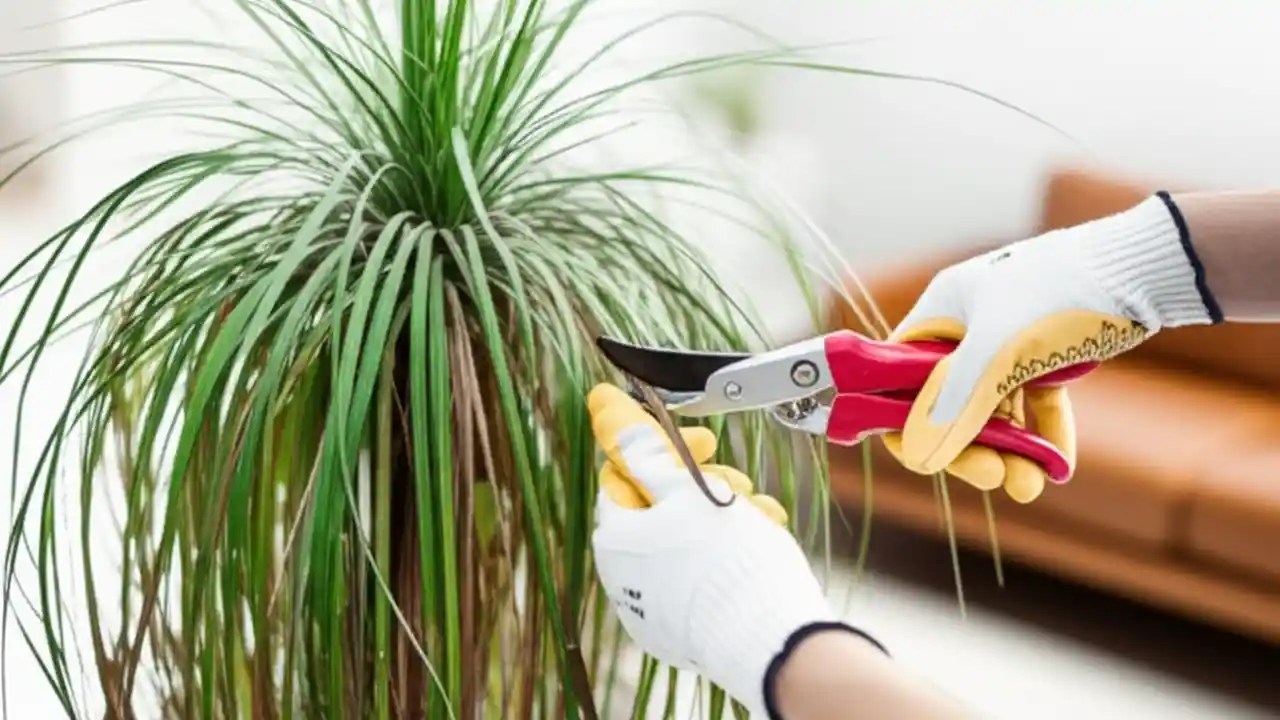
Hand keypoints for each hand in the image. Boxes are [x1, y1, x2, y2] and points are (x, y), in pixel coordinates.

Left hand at [587, 384, 876, 715]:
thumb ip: (644, 448)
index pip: (626, 474)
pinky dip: (726, 558)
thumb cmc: (726, 558)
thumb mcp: (686, 488)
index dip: (666, 451)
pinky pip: (699, 580)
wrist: (771, 641)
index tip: (706, 443)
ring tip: (763, 517)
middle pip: (659, 510)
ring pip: (686, 543)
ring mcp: (651, 613)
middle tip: (739, 484)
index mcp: (613, 539)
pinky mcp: (684, 635)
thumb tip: (601, 403)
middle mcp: (622, 580)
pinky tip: (762, 547)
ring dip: (724, 520)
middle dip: (703, 488)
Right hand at [882, 194, 1214, 500]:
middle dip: (970, 447)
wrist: (1147, 271)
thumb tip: (916, 455)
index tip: (926, 457)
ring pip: (994, 408)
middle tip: (994, 477)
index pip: (899, 372)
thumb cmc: (1062, 295)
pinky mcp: (1049, 354)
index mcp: (943, 310)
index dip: (902, 416)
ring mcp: (1010, 340)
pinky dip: (1042, 435)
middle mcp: (969, 325)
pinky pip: (1033, 403)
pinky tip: (1057, 468)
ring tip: (1029, 487)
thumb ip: (956, 405)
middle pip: (950, 401)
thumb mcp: (1000, 352)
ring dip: (1008, 451)